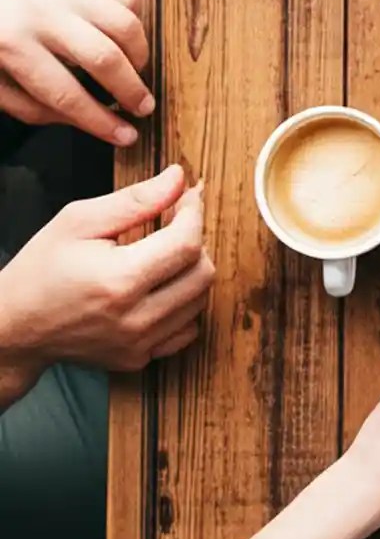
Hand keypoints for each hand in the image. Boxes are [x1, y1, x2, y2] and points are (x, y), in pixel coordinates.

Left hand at [0, 0, 151, 145]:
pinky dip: (133, 22)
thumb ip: (31, 104)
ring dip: (139, 57)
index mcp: (11, 43)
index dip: (101, 122)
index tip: (124, 135)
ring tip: (136, 70)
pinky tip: (123, 36)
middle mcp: (41, 11)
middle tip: (143, 107)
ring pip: (126, 28)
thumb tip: (84, 121)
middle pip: (106, 60)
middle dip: (132, 92)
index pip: (66, 94)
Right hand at [0, 165, 212, 374]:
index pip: (187, 244)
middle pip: (202, 273)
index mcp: (119, 279)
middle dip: (194, 242)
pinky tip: (158, 289)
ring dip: (190, 272)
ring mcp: (140, 344)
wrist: (14, 326)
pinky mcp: (140, 358)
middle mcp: (135, 317)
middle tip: (172, 227)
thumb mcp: (78, 221)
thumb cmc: (41, 270)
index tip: (188, 199)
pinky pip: (186, 329)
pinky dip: (182, 305)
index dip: (194, 214)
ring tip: (161, 257)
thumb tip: (178, 179)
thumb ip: (135, 200)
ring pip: (199, 300)